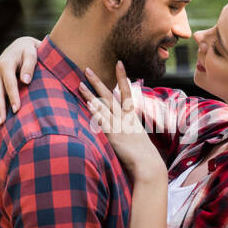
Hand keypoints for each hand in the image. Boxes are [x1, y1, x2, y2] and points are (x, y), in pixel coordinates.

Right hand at [0, 36, 39, 125]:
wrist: (21, 45)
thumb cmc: (30, 50)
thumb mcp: (32, 53)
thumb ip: (29, 65)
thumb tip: (25, 81)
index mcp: (5, 63)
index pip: (9, 82)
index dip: (13, 96)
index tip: (17, 109)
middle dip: (0, 107)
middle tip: (3, 123)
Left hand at [78, 62, 165, 179]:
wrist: (148, 164)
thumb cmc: (143, 156)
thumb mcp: (137, 138)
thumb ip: (129, 130)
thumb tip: (124, 129)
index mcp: (132, 116)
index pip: (127, 92)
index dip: (122, 77)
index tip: (119, 63)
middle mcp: (125, 117)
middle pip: (109, 95)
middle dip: (98, 82)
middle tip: (87, 69)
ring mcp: (119, 125)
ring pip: (103, 106)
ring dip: (90, 95)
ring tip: (79, 84)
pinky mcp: (113, 135)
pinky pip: (102, 121)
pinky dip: (95, 112)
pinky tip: (87, 104)